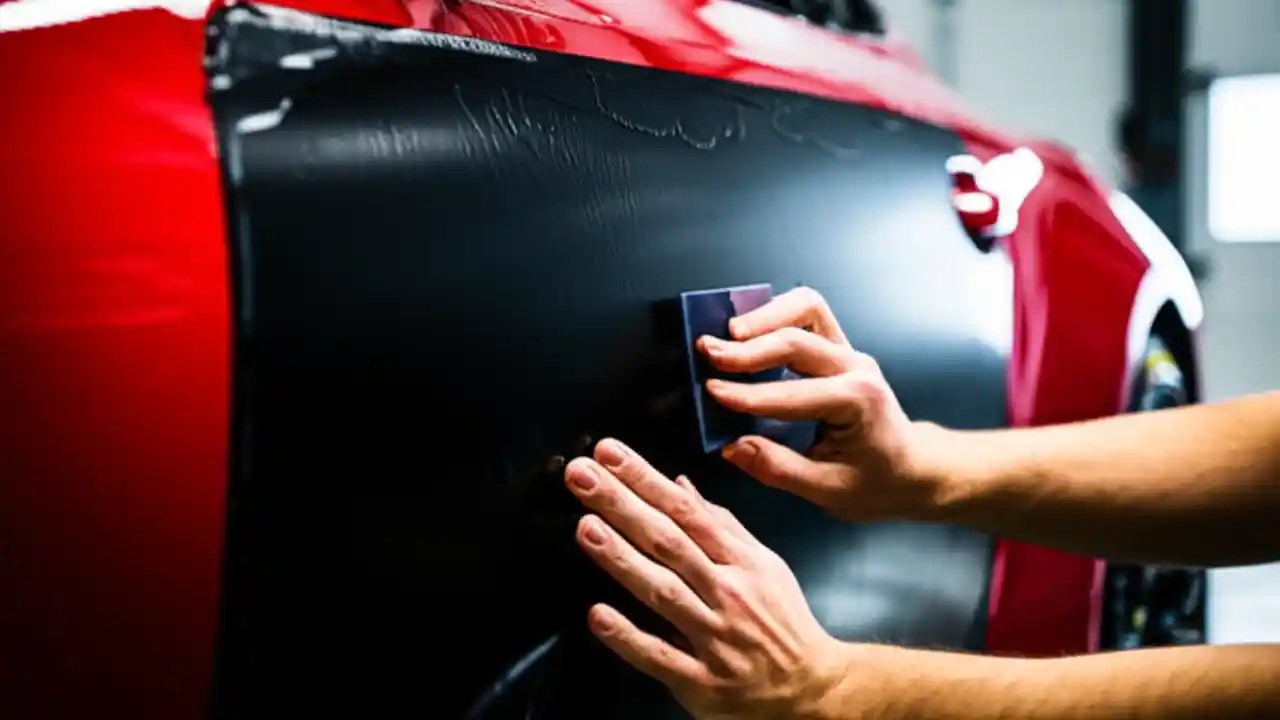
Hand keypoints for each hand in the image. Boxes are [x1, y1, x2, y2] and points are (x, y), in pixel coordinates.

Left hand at [564, 438, 851, 719]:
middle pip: (668, 542)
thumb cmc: (784, 622)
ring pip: (663, 592)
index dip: (646, 479)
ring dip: (622, 558)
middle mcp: (727, 593)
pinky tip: (598, 614)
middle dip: (622, 504)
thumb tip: (680, 485)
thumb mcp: (764, 564)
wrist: (813, 688)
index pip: (686, 511)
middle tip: (582, 475)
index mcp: (741, 562)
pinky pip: (660, 656)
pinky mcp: (702, 681)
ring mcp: (714, 638)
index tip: (610, 454)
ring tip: (586, 526)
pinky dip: (628, 636)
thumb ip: (720, 525)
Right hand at [697, 287, 939, 522]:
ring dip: (765, 317)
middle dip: (749, 349)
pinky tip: (747, 331)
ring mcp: (848, 352)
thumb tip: (732, 448)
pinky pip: (808, 314)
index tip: (712, 391)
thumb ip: (778, 468)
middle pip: (798, 340)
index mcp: (857, 403)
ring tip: (728, 333)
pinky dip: (775, 314)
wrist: (911, 469)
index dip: (749, 394)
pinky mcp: (837, 347)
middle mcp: (855, 367)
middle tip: (708, 354)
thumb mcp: (827, 490)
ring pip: (807, 310)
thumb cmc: (874, 483)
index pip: (793, 393)